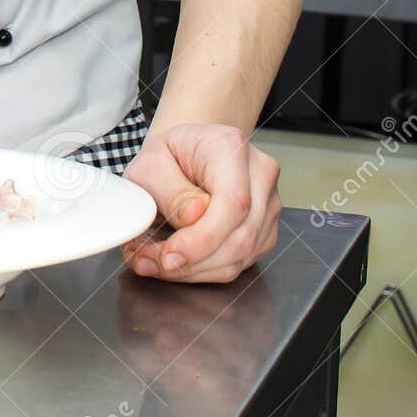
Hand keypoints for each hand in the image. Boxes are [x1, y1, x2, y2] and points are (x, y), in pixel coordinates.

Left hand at [121, 123, 280, 283]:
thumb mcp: (151, 164)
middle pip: (241, 236)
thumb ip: (171, 192)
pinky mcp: (265, 230)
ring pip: (240, 256)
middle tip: (148, 263)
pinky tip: (176, 261)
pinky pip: (239, 262)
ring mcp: (268, 204)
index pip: (233, 202)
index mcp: (230, 147)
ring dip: (194, 270)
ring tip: (154, 263)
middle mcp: (259, 174)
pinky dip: (205, 270)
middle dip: (191, 261)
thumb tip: (193, 218)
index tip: (169, 255)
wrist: (187, 152)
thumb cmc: (169, 155)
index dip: (203, 238)